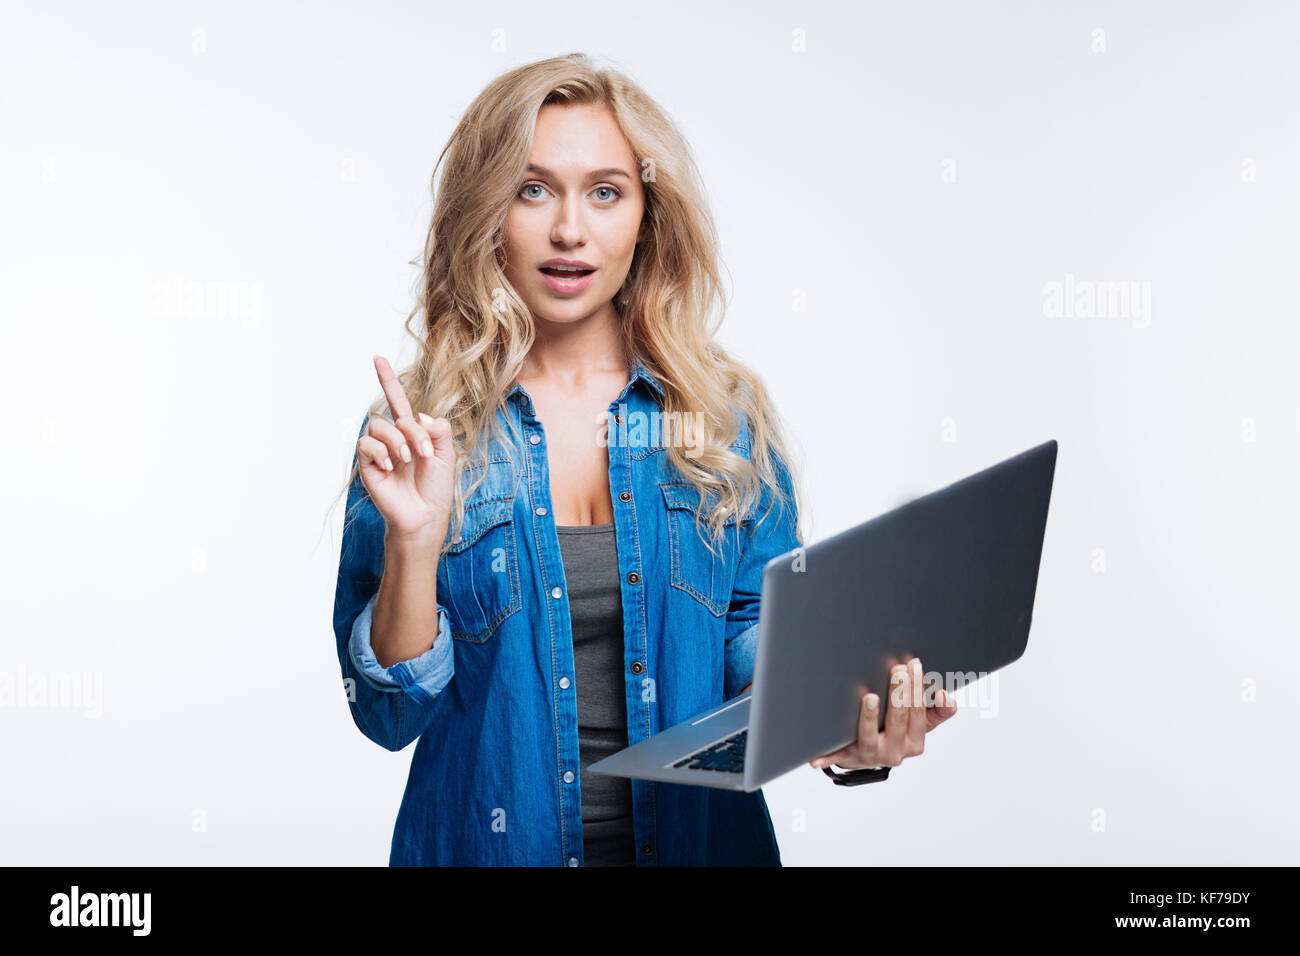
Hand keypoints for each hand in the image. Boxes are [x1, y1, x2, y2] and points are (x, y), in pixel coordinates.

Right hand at [357, 355, 457, 540]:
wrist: (425, 515)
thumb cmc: (436, 488)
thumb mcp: (448, 455)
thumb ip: (439, 429)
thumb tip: (419, 415)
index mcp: (413, 432)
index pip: (398, 401)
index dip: (388, 380)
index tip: (377, 358)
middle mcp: (393, 438)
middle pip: (394, 415)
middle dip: (412, 431)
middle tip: (424, 453)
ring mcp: (379, 451)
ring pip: (378, 426)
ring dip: (396, 440)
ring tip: (407, 460)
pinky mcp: (367, 465)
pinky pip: (366, 444)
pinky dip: (380, 451)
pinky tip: (390, 466)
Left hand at [808, 657, 956, 771]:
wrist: (867, 755)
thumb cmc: (894, 731)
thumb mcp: (919, 723)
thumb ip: (937, 711)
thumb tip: (946, 697)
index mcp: (915, 742)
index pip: (920, 713)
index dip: (918, 690)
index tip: (915, 666)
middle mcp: (896, 752)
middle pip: (898, 720)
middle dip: (899, 693)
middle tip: (897, 669)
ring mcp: (871, 755)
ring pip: (870, 735)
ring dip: (870, 716)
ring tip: (870, 696)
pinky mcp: (848, 757)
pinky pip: (837, 754)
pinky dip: (828, 755)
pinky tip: (817, 755)